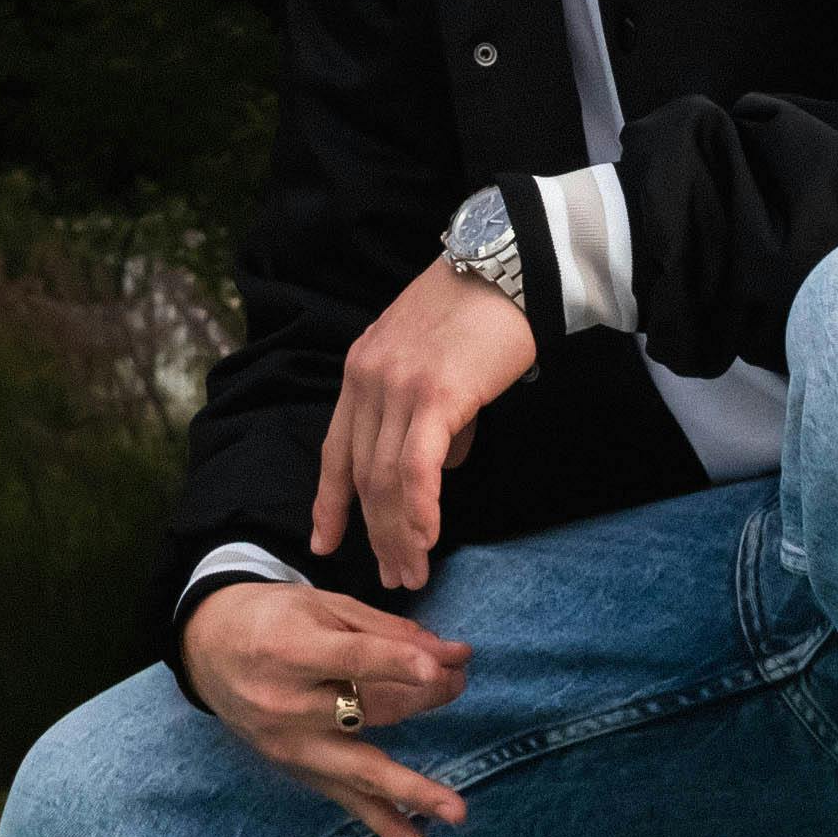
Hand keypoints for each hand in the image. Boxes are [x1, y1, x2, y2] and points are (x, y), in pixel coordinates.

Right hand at [177, 583, 476, 836]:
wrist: (207, 650)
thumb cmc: (273, 617)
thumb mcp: (324, 606)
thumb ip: (388, 632)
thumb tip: (452, 654)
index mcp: (288, 650)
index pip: (351, 659)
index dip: (396, 663)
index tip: (439, 667)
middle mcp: (284, 703)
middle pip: (366, 709)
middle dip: (422, 699)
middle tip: (461, 683)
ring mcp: (288, 744)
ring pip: (357, 769)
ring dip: (409, 791)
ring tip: (454, 811)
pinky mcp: (293, 768)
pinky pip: (342, 797)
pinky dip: (380, 820)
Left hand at [308, 255, 535, 595]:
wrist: (513, 261)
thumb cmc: (484, 309)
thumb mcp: (432, 356)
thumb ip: (425, 407)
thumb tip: (441, 461)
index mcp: (361, 368)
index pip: (334, 449)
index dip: (329, 502)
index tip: (325, 542)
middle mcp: (367, 378)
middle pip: (360, 475)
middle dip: (373, 534)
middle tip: (394, 575)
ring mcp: (397, 385)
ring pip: (383, 480)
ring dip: (398, 535)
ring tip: (414, 570)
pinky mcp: (434, 394)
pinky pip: (415, 469)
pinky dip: (419, 511)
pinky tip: (429, 538)